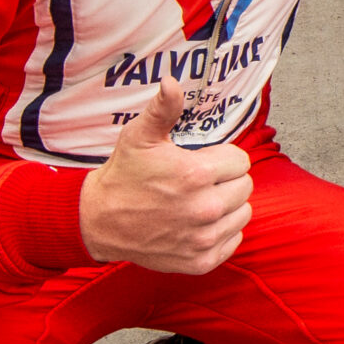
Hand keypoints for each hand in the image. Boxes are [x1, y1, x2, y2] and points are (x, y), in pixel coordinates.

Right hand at [79, 80, 253, 273]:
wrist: (99, 221)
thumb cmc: (123, 175)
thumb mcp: (140, 136)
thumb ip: (164, 108)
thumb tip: (172, 83)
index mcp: (195, 175)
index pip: (241, 161)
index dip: (223, 158)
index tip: (202, 162)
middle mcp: (204, 209)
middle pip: (244, 187)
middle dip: (226, 181)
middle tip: (198, 182)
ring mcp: (202, 238)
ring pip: (242, 214)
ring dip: (227, 207)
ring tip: (198, 201)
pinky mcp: (200, 260)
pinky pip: (233, 241)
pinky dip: (222, 233)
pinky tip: (199, 224)